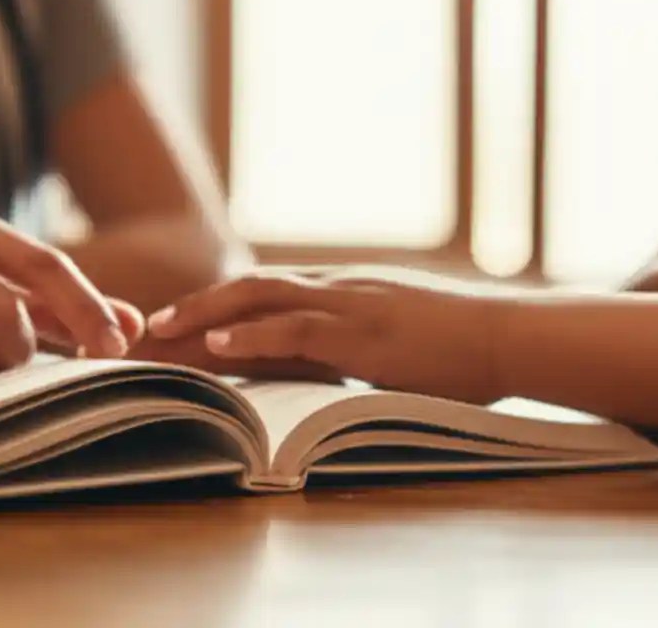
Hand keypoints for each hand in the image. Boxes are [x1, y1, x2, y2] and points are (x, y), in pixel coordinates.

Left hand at [146, 267, 503, 402]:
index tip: (175, 326)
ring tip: (159, 334)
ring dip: (203, 315)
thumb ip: (358, 345)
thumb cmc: (462, 345)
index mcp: (345, 289)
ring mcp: (348, 304)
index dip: (217, 306)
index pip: (266, 290)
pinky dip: (248, 335)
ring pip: (258, 297)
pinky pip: (294, 328)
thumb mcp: (399, 337)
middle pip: (248, 286)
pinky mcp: (362, 333)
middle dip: (194, 306)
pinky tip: (213, 346)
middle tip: (148, 328)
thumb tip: (327, 371)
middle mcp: (338, 287)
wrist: (509, 334)